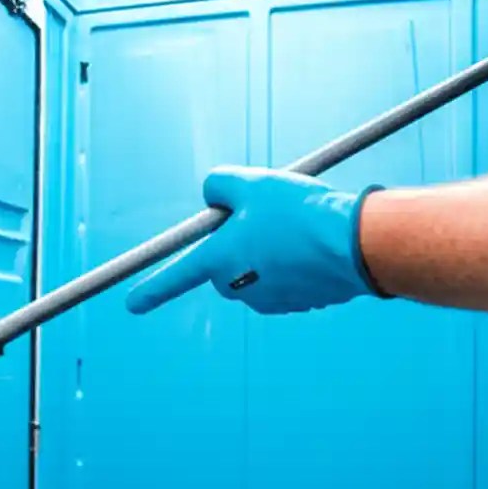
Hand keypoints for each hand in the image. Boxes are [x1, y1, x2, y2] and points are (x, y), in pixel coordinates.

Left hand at [125, 165, 382, 314]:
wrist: (356, 244)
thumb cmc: (300, 211)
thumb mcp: (251, 183)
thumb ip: (219, 185)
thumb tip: (213, 194)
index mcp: (218, 260)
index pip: (176, 276)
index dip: (152, 290)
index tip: (132, 305)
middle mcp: (238, 287)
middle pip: (224, 264)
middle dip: (238, 243)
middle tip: (265, 214)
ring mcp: (270, 300)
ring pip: (258, 269)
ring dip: (270, 250)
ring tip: (298, 226)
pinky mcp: (300, 303)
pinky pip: (288, 279)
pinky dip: (297, 263)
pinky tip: (317, 245)